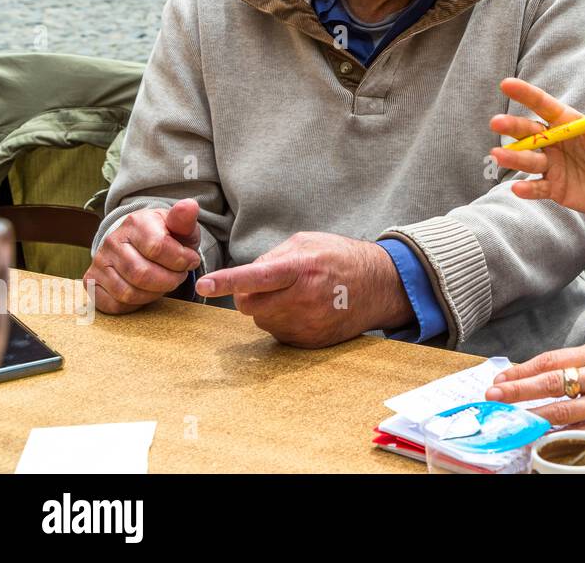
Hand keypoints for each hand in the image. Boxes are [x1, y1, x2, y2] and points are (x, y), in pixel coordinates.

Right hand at [84, 199, 201, 314]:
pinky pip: (114, 305)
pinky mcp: (91, 282)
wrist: (140, 243)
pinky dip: (136, 304)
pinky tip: (147, 292)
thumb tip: (189, 205)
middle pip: (142, 274)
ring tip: (165, 282)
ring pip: (128, 293)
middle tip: (179, 276)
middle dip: (170, 280)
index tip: (191, 261)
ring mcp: (98, 262)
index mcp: (135, 223)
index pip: (157, 247)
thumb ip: (185, 220)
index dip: (181, 260)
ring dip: (155, 293)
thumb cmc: (166, 236)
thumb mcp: (180, 227)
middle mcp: (111, 241)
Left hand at [195, 233, 413, 347]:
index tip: (203, 285)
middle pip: (249, 305)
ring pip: (262, 321)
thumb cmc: (342, 258)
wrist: (381, 286)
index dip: (227, 281)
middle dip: (250, 295)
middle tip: (270, 284)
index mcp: (302, 268)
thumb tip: (247, 275)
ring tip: (297, 294)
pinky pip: (279, 333)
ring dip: (269, 308)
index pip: (257, 276)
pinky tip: (306, 309)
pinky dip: (284, 321)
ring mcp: (308, 324)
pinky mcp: (311, 342)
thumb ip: (274, 255)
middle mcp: (304, 299)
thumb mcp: (309, 242)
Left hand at [484, 342, 584, 451]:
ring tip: (509, 418)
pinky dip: (556, 436)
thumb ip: (584, 366)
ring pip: (561, 409)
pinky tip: (539, 437)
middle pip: (552, 381)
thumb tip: (540, 376)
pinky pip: (579, 433)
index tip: (501, 377)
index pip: (554, 358)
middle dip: (517, 389)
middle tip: (494, 395)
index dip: (523, 369)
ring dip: (530, 415)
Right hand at [488, 78, 584, 218]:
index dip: (526, 94)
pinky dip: (528, 188)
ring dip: (514, 157)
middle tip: (496, 122)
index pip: (544, 105)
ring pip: (529, 159)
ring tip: (498, 155)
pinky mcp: (554, 188)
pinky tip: (517, 188)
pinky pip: (538, 188)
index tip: (507, 84)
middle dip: (512, 127)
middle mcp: (555, 142)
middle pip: (529, 132)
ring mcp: (552, 165)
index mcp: (567, 123)